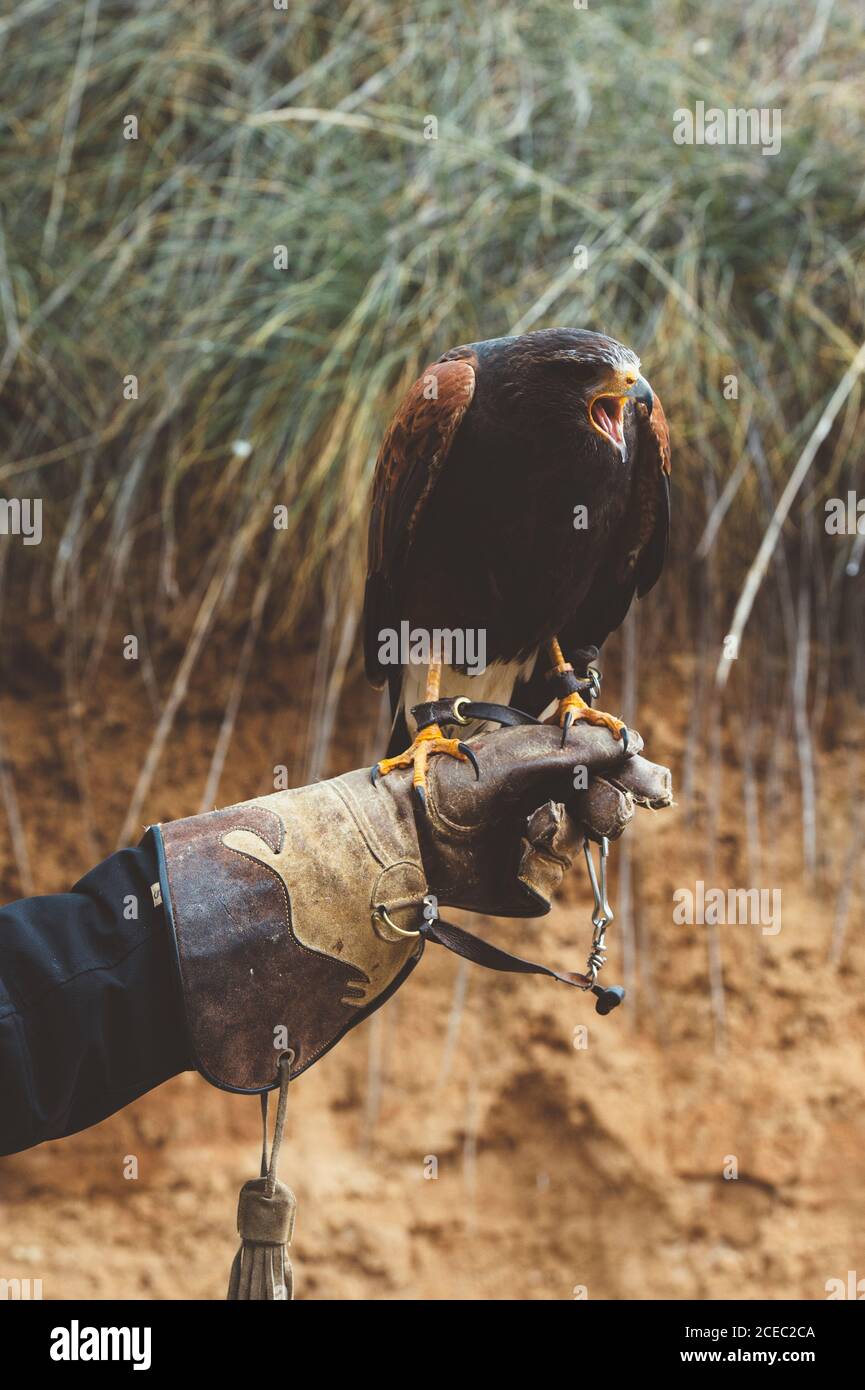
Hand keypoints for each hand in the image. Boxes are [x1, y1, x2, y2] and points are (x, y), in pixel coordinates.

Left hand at [413, 723, 671, 916]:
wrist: (415, 831)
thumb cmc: (465, 781)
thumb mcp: (528, 755)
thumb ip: (583, 749)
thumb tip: (634, 743)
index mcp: (550, 766)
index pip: (608, 770)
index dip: (633, 778)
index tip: (657, 788)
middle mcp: (548, 804)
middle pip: (608, 812)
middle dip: (607, 809)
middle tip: (599, 809)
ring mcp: (537, 846)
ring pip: (580, 849)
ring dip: (558, 836)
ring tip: (524, 827)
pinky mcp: (524, 884)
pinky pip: (550, 880)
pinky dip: (534, 866)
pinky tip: (509, 854)